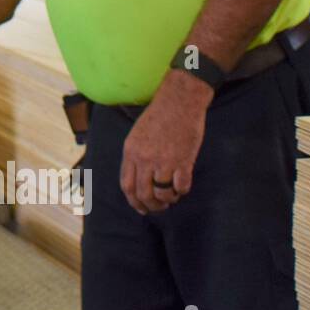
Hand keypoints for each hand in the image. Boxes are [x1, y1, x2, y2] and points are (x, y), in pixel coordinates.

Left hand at [120, 70, 209, 213]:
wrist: (179, 101)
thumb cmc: (158, 116)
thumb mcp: (137, 135)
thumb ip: (135, 156)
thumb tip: (138, 179)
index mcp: (131, 152)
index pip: (126, 185)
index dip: (133, 201)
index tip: (141, 207)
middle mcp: (145, 159)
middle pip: (143, 193)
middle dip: (151, 205)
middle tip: (159, 207)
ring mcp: (164, 161)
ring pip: (162, 193)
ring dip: (167, 200)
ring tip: (171, 197)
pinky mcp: (184, 161)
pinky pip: (181, 186)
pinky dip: (181, 191)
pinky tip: (182, 186)